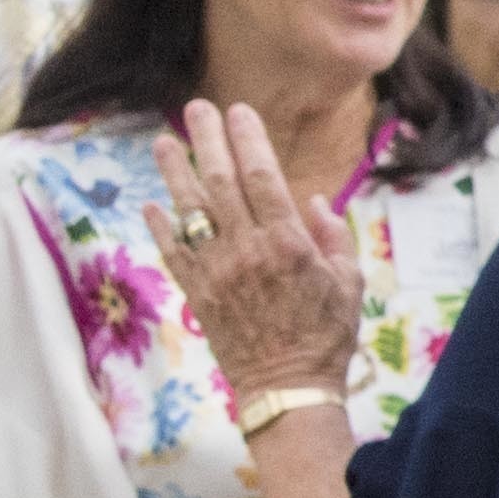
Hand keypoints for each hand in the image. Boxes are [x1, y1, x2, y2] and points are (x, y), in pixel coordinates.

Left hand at [147, 100, 370, 407]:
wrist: (288, 389)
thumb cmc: (327, 337)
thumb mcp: (348, 284)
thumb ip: (332, 238)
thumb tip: (314, 202)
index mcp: (289, 245)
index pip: (263, 179)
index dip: (248, 141)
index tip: (239, 112)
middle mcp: (248, 251)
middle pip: (221, 184)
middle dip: (208, 141)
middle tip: (196, 108)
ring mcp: (217, 272)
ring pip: (190, 211)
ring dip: (174, 173)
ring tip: (162, 141)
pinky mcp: (198, 294)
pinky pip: (173, 253)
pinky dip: (160, 227)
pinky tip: (150, 203)